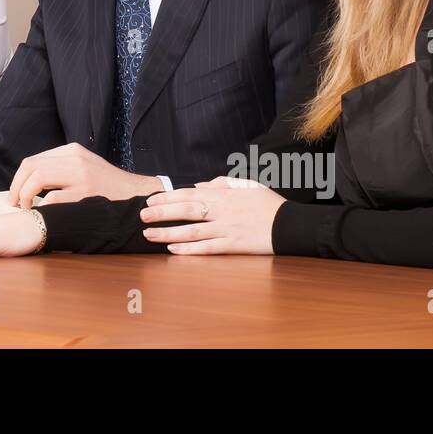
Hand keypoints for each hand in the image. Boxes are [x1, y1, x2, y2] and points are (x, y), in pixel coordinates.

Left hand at [9, 142, 161, 208]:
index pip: (33, 160)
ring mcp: (81, 175)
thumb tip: (30, 181)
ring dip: (24, 195)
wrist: (136, 195)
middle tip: (14, 202)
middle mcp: (75, 159)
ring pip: (37, 178)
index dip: (19, 178)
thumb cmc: (107, 187)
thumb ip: (61, 168)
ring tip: (26, 208)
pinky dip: (42, 208)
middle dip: (16, 186)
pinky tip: (43, 214)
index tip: (15, 192)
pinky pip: (52, 199)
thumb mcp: (84, 167)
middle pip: (30, 166)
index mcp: (72, 151)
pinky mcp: (86, 193)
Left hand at [140, 176, 285, 254]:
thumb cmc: (268, 204)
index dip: (167, 198)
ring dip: (168, 233)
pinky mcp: (233, 246)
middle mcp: (222, 211)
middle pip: (186, 211)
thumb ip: (221, 183)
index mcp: (223, 195)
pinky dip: (189, 250)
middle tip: (142, 216)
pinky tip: (173, 250)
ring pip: (192, 231)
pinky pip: (208, 248)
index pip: (189, 195)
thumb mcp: (246, 185)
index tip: (150, 201)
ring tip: (149, 235)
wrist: (290, 224)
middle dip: (161, 213)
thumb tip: (198, 185)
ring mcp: (227, 229)